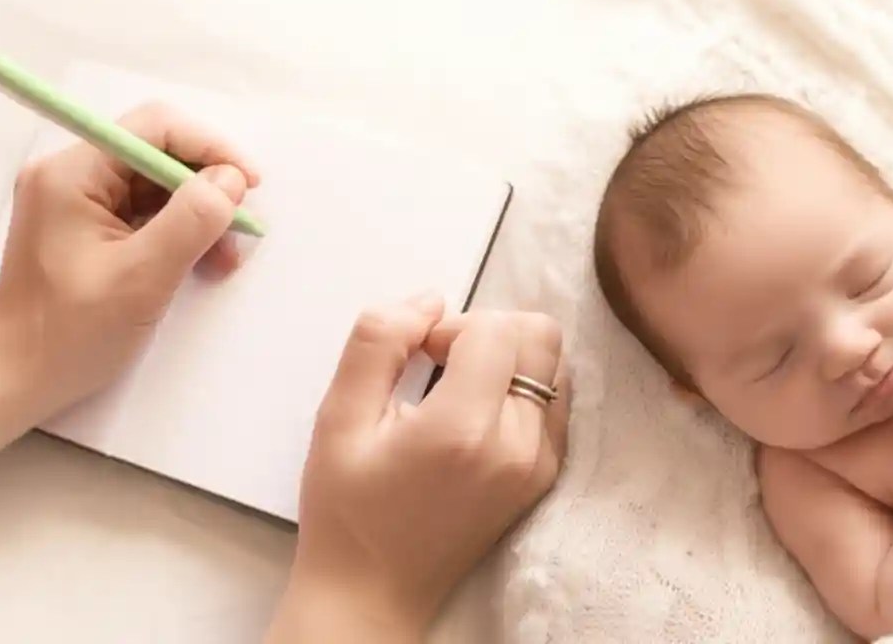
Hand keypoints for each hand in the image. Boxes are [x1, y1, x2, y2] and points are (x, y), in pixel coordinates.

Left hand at [0, 102, 257, 412]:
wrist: (18, 380)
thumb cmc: (70, 333)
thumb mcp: (142, 277)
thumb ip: (190, 221)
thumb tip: (232, 180)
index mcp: (73, 174)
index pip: (155, 128)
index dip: (210, 148)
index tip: (250, 184)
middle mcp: (72, 176)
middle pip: (158, 154)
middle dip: (207, 188)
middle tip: (242, 229)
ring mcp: (78, 202)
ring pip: (157, 186)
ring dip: (199, 215)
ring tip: (225, 257)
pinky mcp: (89, 229)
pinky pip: (146, 213)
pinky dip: (180, 233)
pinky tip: (202, 262)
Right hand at [267, 295, 569, 642]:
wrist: (372, 592)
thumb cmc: (348, 511)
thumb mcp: (338, 418)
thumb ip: (377, 342)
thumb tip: (429, 301)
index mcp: (464, 429)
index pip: (494, 328)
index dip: (450, 325)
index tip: (418, 356)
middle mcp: (518, 446)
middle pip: (540, 335)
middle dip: (488, 331)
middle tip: (440, 364)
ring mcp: (539, 463)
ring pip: (553, 363)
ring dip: (508, 357)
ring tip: (457, 390)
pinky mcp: (545, 475)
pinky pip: (554, 401)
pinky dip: (521, 388)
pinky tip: (476, 414)